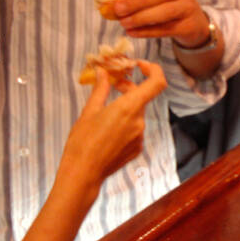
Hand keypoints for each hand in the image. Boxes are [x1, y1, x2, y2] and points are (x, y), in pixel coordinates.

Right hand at [58, 60, 166, 192]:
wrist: (83, 174)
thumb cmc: (82, 141)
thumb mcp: (89, 111)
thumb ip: (101, 89)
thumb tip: (103, 72)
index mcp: (129, 108)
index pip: (157, 82)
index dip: (153, 70)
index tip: (139, 66)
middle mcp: (139, 122)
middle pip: (143, 97)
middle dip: (130, 89)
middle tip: (114, 85)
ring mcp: (140, 136)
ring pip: (137, 114)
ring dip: (126, 107)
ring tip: (106, 111)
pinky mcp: (137, 148)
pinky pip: (135, 129)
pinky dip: (125, 123)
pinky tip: (108, 130)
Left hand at [110, 0, 210, 46]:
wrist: (192, 22)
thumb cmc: (163, 3)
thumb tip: (107, 7)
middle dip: (135, 1)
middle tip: (117, 9)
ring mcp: (187, 5)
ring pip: (164, 12)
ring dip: (141, 18)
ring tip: (123, 23)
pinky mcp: (188, 25)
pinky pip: (166, 29)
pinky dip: (147, 32)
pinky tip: (132, 33)